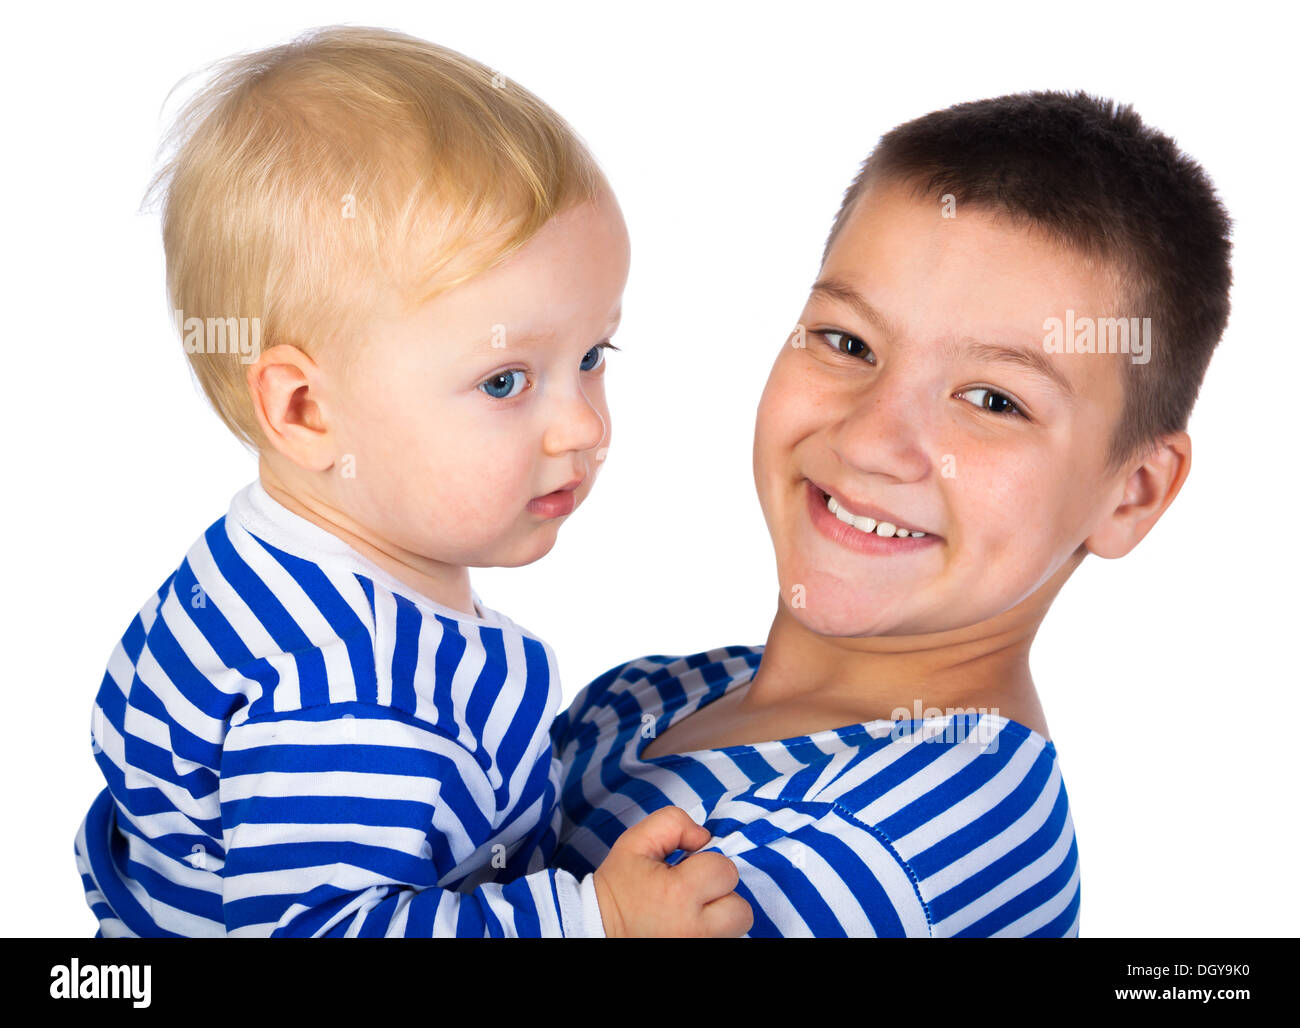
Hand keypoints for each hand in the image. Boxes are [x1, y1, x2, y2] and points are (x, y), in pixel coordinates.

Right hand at [592, 806, 752, 936]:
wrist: (597, 930)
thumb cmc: (618, 888)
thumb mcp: (635, 841)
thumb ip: (673, 823)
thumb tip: (704, 838)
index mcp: (678, 894)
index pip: (725, 870)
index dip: (707, 863)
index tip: (685, 870)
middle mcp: (693, 929)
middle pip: (740, 909)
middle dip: (722, 896)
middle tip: (694, 894)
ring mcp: (696, 948)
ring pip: (735, 930)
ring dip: (720, 917)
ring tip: (692, 911)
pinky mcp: (696, 956)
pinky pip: (721, 941)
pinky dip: (711, 932)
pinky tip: (689, 925)